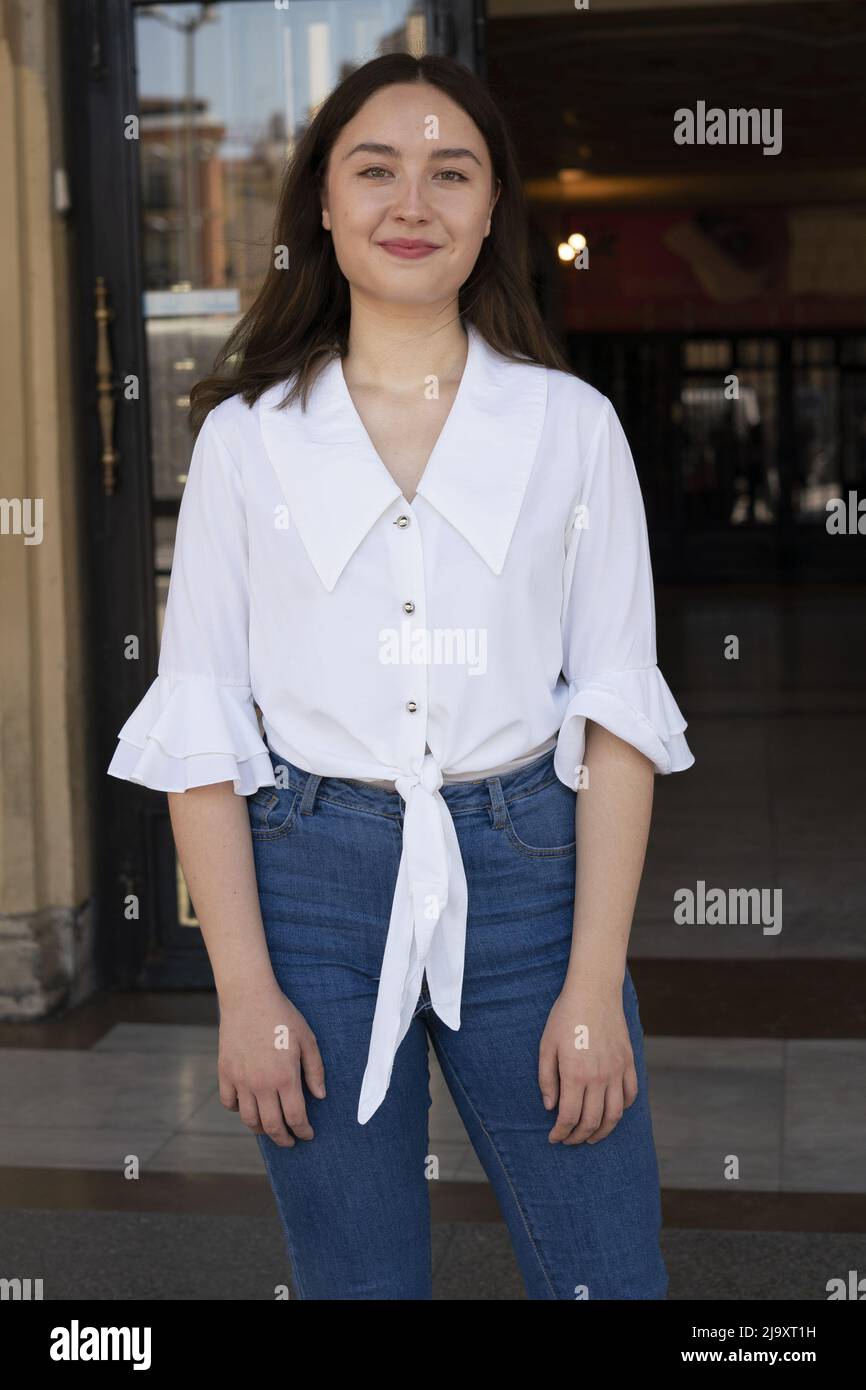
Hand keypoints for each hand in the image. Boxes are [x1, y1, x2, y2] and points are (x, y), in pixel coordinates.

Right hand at [218, 982, 325, 1146]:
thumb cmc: (282, 1016)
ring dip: (261, 1129)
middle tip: (290, 1141)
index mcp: (284, 1077)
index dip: (303, 1131)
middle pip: (272, 1126)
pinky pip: (229, 1103)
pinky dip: (238, 1110)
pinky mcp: (225, 1072)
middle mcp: (261, 1084)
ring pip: (249, 1119)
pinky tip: (249, 1106)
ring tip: (270, 1128)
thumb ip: (315, 1070)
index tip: (308, 1135)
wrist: (248, 997)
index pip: (295, 1117)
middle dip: (284, 1138)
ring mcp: (240, 1080)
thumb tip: (320, 1097)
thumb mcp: (307, 1039)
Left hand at [539, 979, 637, 1144]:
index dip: (560, 1132)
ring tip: (591, 1137)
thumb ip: (546, 1079)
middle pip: (592, 1122)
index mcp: (575, 1074)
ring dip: (602, 1131)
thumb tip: (550, 1107)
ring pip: (614, 1115)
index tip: (554, 1138)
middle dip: (578, 1137)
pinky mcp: (628, 1063)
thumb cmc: (565, 1017)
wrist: (594, 992)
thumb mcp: (547, 1046)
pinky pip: (630, 1095)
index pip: (569, 1117)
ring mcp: (617, 1071)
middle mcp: (599, 1077)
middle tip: (569, 1140)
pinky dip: (621, 1110)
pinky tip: (611, 1112)